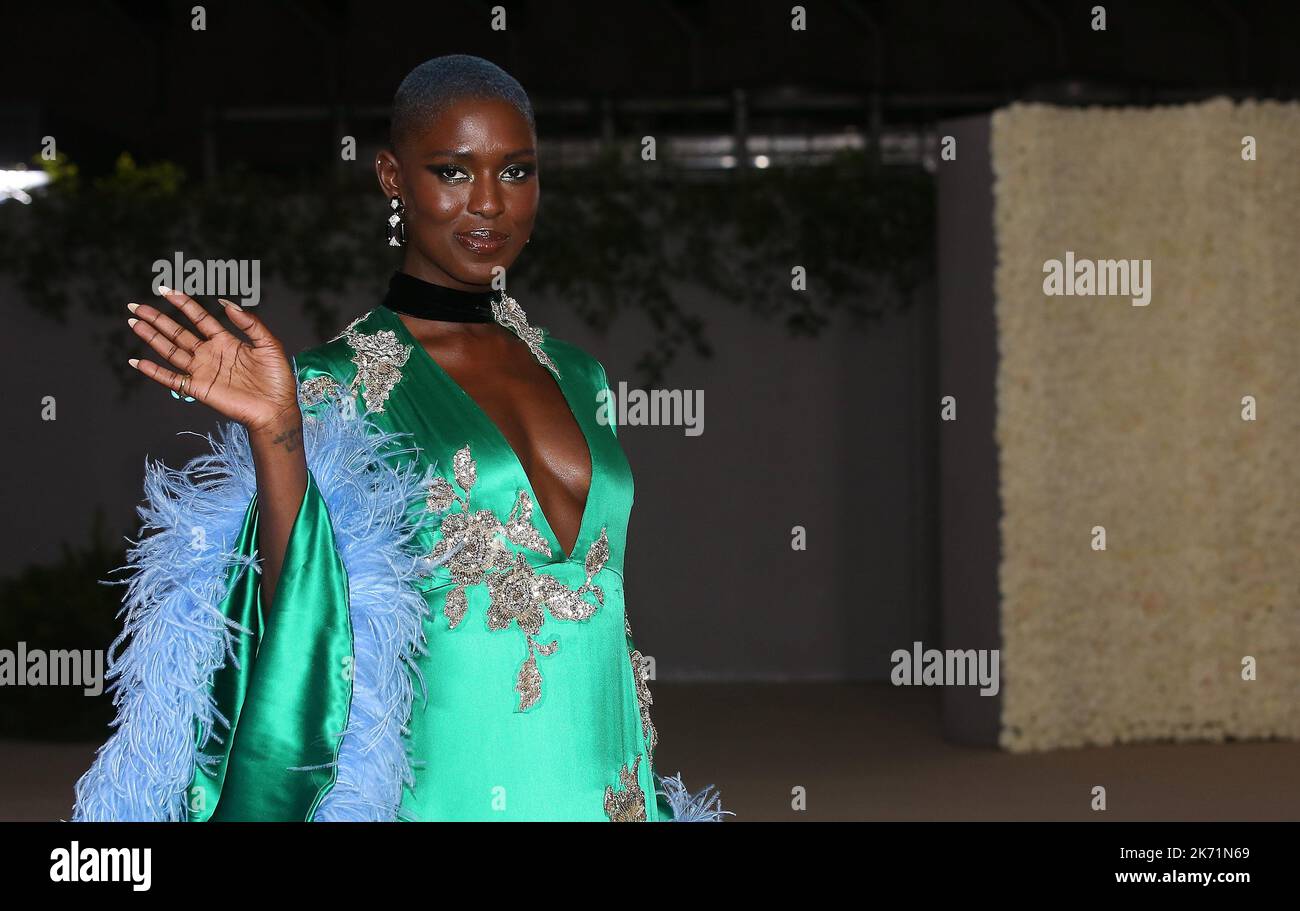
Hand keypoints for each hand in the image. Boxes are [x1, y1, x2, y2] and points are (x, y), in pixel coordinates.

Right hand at [126, 287, 299, 434]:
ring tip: (134, 323)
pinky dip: (154, 372)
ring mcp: (203, 371)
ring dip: (152, 338)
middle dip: (157, 319)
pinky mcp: (200, 389)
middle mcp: (210, 354)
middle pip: (178, 332)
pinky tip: (138, 362)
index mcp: (226, 341)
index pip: (199, 318)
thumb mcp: (269, 344)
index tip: (165, 290)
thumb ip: (250, 323)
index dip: (182, 304)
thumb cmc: (277, 379)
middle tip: (136, 306)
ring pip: (171, 351)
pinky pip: (172, 379)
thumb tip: (226, 303)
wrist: (276, 409)